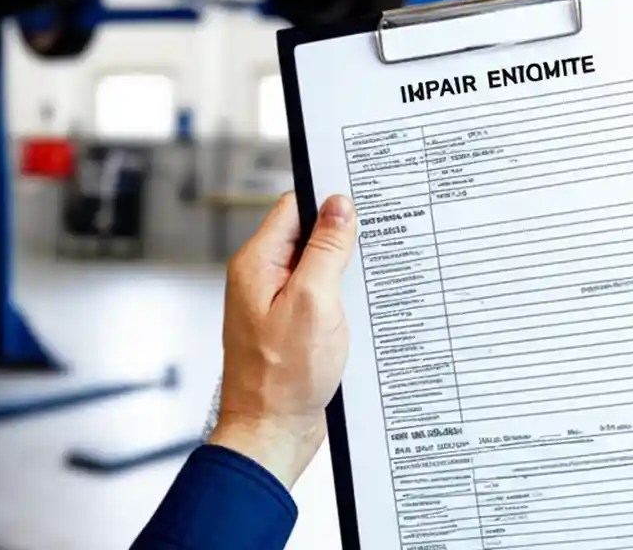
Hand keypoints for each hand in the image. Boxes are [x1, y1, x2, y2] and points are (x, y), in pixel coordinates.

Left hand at [208, 192, 355, 487]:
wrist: (271, 432)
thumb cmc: (283, 378)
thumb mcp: (313, 303)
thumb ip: (326, 250)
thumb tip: (338, 206)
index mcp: (258, 264)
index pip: (294, 207)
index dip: (328, 200)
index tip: (362, 199)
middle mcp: (263, 278)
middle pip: (308, 234)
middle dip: (342, 236)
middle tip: (374, 241)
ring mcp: (277, 302)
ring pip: (318, 266)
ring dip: (345, 270)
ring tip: (367, 281)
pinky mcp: (292, 325)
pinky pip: (320, 295)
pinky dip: (342, 296)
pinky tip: (361, 307)